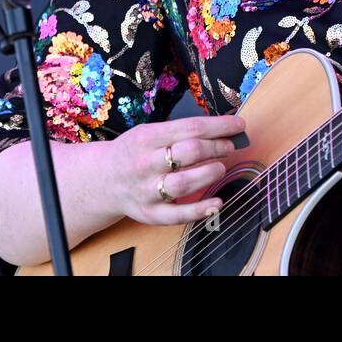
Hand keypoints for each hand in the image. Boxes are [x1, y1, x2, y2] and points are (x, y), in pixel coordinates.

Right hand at [106, 114, 246, 225]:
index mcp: (147, 138)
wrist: (103, 180)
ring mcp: (147, 190)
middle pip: (190, 152)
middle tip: (230, 146)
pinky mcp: (150, 214)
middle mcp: (146, 163)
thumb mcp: (149, 133)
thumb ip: (181, 133)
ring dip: (210, 173)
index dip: (220, 127)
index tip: (238, 126)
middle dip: (217, 147)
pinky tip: (217, 203)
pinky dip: (201, 210)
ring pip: (184, 183)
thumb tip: (222, 131)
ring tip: (220, 167)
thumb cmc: (134, 152)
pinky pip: (178, 215)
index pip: (191, 128)